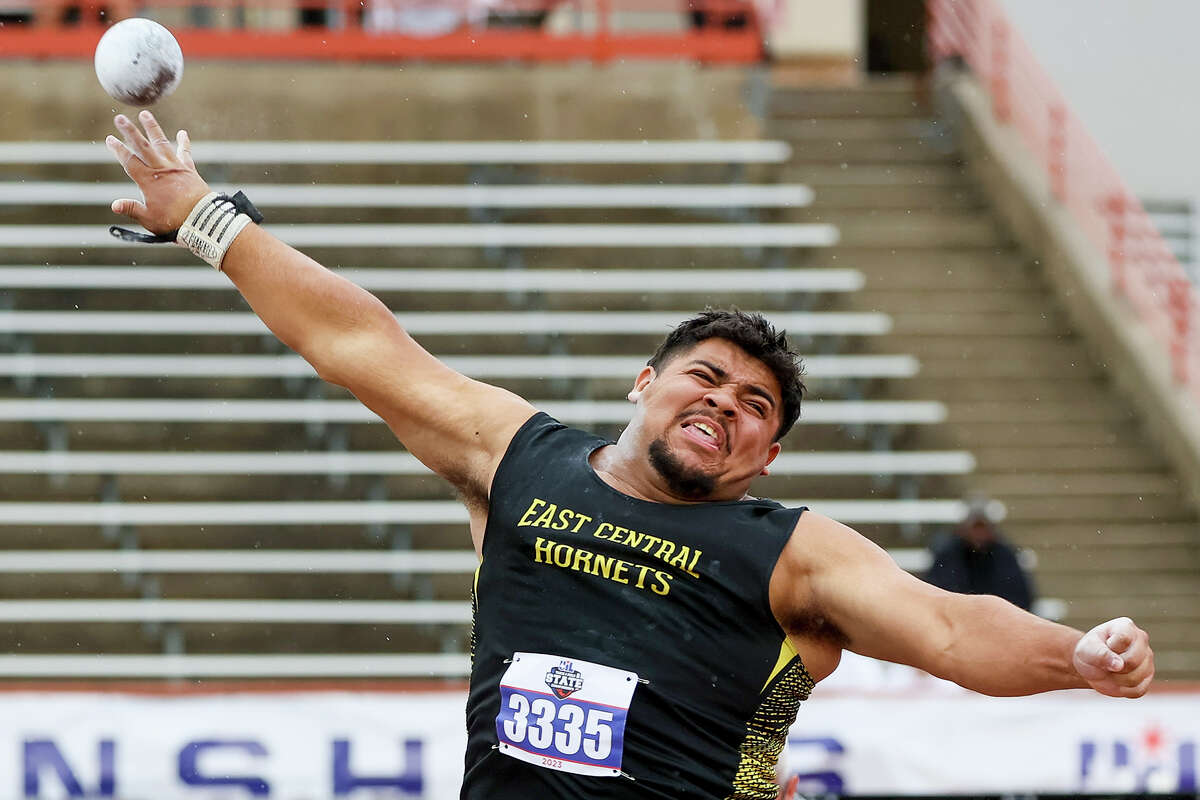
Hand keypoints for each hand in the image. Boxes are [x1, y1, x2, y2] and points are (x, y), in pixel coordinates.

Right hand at [105, 109, 210, 234]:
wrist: (202, 219)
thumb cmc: (174, 221)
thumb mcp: (149, 218)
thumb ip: (132, 209)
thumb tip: (114, 206)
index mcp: (148, 180)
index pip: (129, 161)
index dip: (118, 150)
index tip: (109, 139)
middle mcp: (160, 169)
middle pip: (142, 146)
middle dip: (130, 131)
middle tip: (119, 118)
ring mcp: (175, 167)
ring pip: (161, 143)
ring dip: (152, 128)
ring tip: (145, 114)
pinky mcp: (189, 169)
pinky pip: (185, 153)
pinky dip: (183, 143)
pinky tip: (182, 133)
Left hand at [1073, 616, 1153, 697]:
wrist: (1091, 664)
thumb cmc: (1089, 651)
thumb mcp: (1087, 649)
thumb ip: (1100, 654)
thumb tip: (1119, 665)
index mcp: (1126, 626)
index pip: (1123, 639)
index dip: (1109, 648)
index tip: (1102, 647)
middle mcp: (1142, 641)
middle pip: (1132, 661)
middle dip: (1111, 667)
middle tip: (1102, 663)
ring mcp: (1148, 660)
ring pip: (1135, 678)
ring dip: (1114, 680)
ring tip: (1106, 671)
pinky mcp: (1147, 679)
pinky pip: (1136, 690)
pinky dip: (1120, 689)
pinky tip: (1114, 680)